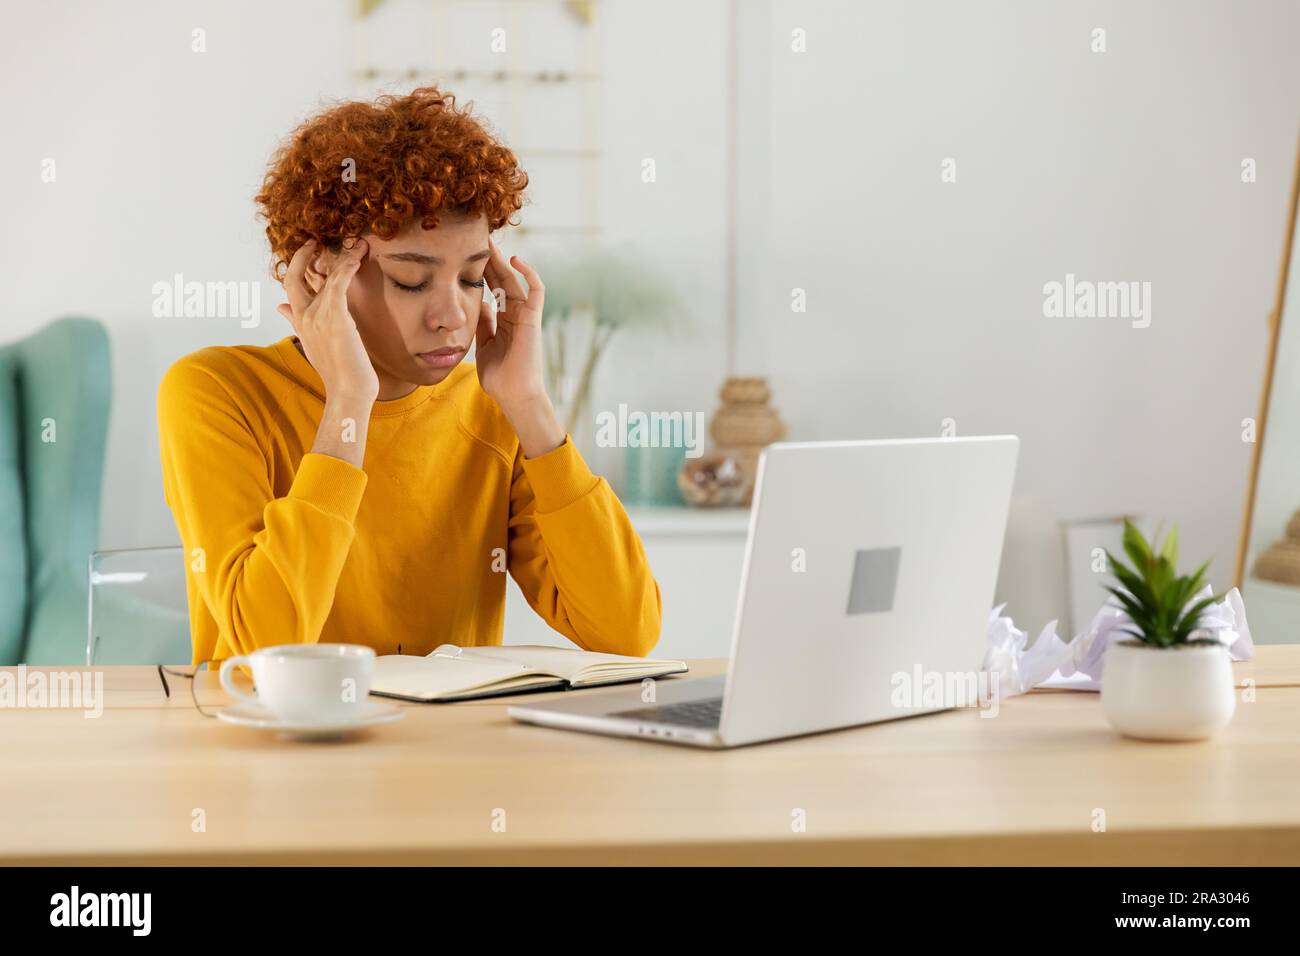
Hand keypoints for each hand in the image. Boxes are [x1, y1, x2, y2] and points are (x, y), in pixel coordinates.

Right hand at [277, 237, 377, 401]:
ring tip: (357, 245)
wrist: (348, 392)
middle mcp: (305, 316)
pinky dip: (347, 267)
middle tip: (319, 241)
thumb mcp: (312, 343)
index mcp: (299, 321)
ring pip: (324, 277)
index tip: (309, 249)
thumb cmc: (337, 372)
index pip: (290, 285)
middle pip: (295, 277)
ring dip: (342, 257)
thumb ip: (296, 322)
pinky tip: (357, 258)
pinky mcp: (336, 318)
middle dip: (305, 255)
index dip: (297, 264)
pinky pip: (339, 283)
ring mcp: (318, 317)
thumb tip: (279, 307)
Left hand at [475, 238, 547, 409]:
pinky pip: (536, 290)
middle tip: (477, 239)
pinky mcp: (533, 319)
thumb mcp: (484, 345)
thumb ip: (483, 324)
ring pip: (515, 280)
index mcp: (503, 321)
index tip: (467, 255)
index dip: (481, 271)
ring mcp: (525, 316)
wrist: (514, 395)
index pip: (492, 289)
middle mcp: (515, 314)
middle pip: (501, 280)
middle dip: (490, 260)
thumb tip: (479, 303)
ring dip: (503, 261)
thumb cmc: (499, 377)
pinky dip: (529, 273)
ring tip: (490, 242)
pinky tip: (515, 259)